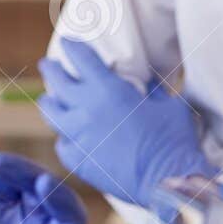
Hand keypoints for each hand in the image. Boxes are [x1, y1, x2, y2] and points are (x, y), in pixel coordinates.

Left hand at [37, 38, 211, 207]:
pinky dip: (64, 138)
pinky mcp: (78, 161)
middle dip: (51, 70)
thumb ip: (153, 88)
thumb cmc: (174, 140)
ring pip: (51, 113)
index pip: (80, 58)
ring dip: (50, 102)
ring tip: (49, 99)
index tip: (67, 42)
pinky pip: (61, 144)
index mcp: (108, 90)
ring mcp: (78, 137)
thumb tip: (149, 78)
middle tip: (48, 65)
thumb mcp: (168, 104)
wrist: (168, 181)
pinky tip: (68, 137)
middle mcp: (86, 110)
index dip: (72, 46)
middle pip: (57, 81)